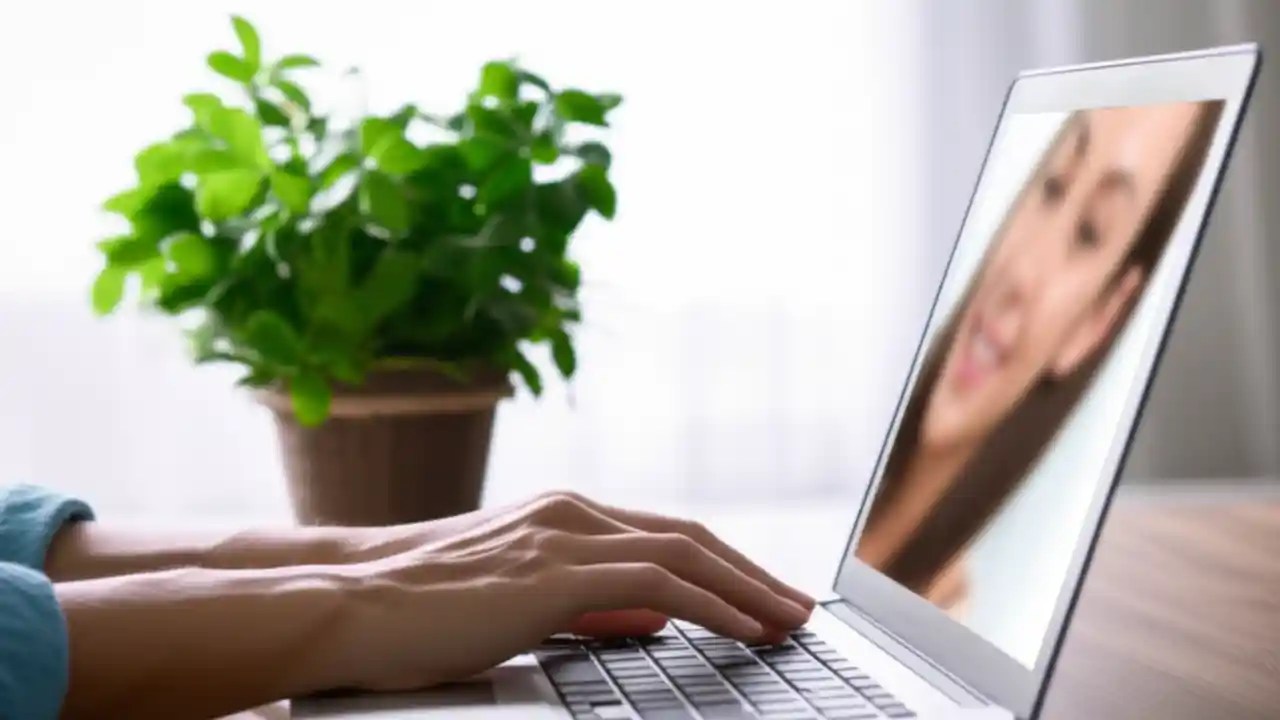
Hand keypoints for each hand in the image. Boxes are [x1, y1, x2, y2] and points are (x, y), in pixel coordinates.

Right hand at [322, 491, 814, 691]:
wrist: (349, 602)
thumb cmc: (420, 609)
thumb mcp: (518, 599)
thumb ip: (586, 603)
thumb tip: (650, 619)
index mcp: (562, 515)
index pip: (665, 534)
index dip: (722, 563)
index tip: (762, 592)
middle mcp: (571, 513)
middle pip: (689, 535)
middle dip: (750, 572)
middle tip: (797, 605)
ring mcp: (564, 536)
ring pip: (684, 552)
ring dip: (747, 587)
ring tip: (789, 620)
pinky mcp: (554, 573)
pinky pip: (657, 584)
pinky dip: (712, 604)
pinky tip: (744, 629)